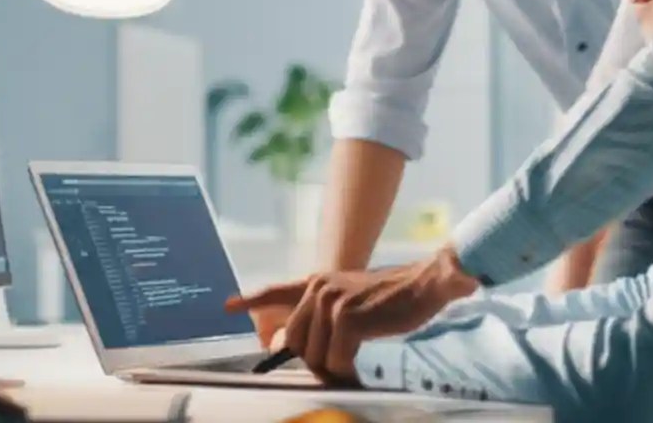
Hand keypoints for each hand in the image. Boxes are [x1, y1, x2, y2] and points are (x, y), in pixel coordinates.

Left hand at [226, 245, 478, 381]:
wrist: (425, 283)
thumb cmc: (393, 297)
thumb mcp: (353, 299)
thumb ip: (324, 317)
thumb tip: (294, 343)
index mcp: (318, 283)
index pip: (277, 291)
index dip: (251, 300)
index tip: (227, 306)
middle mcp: (319, 289)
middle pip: (297, 342)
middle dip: (315, 360)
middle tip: (339, 365)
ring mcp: (332, 303)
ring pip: (316, 356)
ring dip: (334, 367)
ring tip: (354, 363)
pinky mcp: (348, 319)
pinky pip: (336, 360)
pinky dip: (348, 370)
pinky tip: (361, 364)